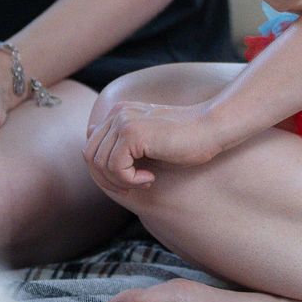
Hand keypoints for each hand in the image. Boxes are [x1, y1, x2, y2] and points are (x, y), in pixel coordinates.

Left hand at [82, 100, 222, 194]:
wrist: (211, 129)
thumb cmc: (186, 141)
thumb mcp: (148, 144)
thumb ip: (123, 146)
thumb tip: (99, 156)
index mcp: (119, 113)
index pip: (91, 146)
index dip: (104, 171)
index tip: (127, 182)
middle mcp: (117, 114)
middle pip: (90, 155)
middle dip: (107, 179)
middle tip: (132, 188)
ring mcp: (123, 121)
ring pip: (100, 163)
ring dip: (120, 181)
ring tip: (145, 181)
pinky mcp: (132, 133)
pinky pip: (115, 166)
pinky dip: (130, 179)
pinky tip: (150, 179)